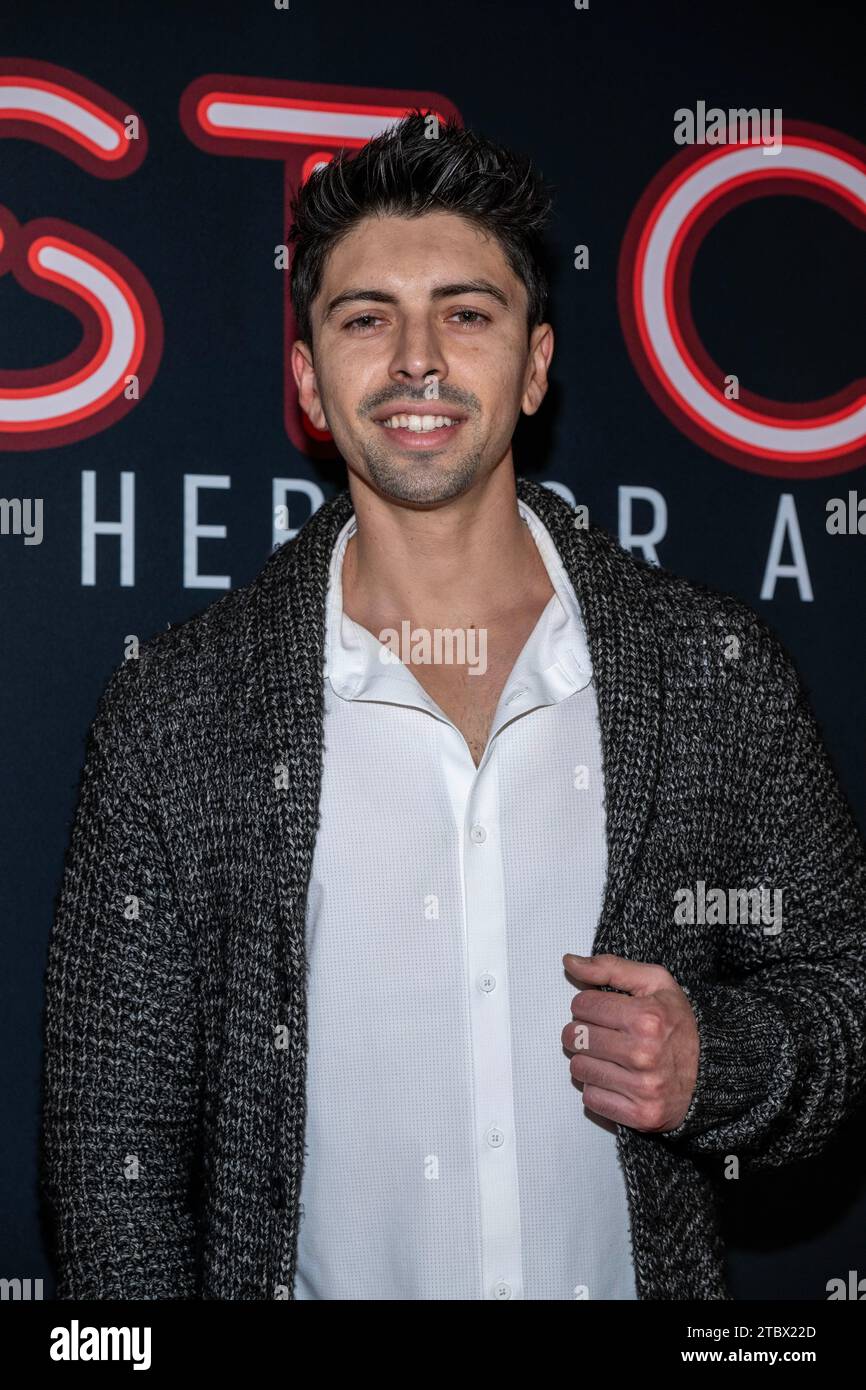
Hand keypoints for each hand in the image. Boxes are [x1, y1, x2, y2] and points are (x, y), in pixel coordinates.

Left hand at [560, 953, 698, 1132]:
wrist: (711, 1072)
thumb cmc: (679, 1024)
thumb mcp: (655, 983)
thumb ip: (610, 967)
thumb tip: (570, 962)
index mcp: (647, 1018)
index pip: (582, 1005)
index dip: (588, 1005)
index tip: (603, 1010)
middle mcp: (644, 1054)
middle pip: (576, 1037)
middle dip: (584, 1031)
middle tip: (604, 1033)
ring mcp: (642, 1088)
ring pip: (578, 1068)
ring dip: (589, 1060)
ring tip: (611, 1056)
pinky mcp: (639, 1115)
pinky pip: (591, 1098)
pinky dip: (599, 1088)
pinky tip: (617, 1078)